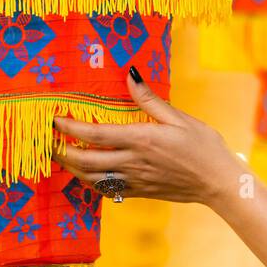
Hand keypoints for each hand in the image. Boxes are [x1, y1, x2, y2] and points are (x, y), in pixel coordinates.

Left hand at [52, 71, 245, 206]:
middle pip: (84, 160)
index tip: (53, 119)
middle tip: (46, 141)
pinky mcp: (138, 192)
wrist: (219, 182)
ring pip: (90, 179)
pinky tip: (87, 174)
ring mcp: (134, 181)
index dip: (69, 127)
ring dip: (71, 168)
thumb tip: (130, 74)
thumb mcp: (179, 118)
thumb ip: (149, 99)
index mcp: (141, 139)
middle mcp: (132, 162)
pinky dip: (89, 182)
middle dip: (60, 151)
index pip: (94, 133)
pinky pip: (105, 190)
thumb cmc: (204, 146)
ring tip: (61, 156)